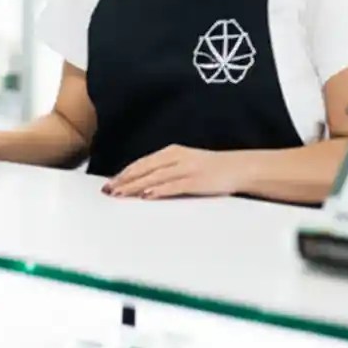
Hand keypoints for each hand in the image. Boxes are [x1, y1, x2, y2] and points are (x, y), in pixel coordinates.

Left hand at [103, 145, 245, 199]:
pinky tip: (147, 195)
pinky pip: (173, 186)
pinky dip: (159, 190)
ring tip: (120, 194)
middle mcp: (177, 158)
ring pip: (155, 177)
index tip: (110, 183)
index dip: (125, 173)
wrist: (239, 168)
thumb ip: (166, 170)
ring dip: (135, 186)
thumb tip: (143, 183)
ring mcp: (186, 169)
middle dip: (125, 180)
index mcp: (172, 152)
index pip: (142, 163)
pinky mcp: (196, 181)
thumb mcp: (185, 163)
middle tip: (108, 190)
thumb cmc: (212, 169)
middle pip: (145, 169)